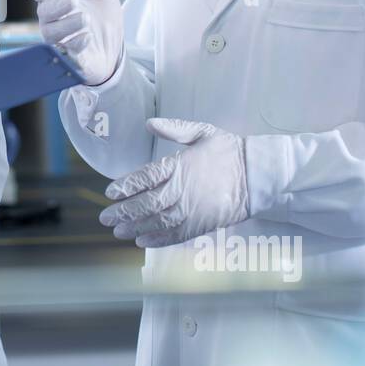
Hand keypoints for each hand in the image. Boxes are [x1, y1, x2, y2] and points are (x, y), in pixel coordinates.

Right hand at [13, 0, 122, 85]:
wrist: (115, 50)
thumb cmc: (103, 20)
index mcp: (58, 3)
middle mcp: (53, 23)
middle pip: (44, 13)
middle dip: (56, 6)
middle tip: (73, 0)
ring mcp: (60, 42)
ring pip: (51, 34)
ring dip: (67, 24)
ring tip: (85, 19)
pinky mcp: (70, 61)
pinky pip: (66, 54)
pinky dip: (75, 44)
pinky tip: (86, 37)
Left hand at [99, 118, 249, 246]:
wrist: (258, 175)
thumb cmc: (230, 151)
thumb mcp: (203, 132)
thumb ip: (175, 128)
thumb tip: (149, 123)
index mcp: (180, 166)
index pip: (145, 177)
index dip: (126, 186)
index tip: (110, 192)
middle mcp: (183, 190)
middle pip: (147, 203)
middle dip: (123, 211)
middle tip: (105, 218)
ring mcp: (192, 210)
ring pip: (158, 222)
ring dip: (135, 228)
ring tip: (118, 231)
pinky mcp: (202, 224)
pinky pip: (176, 235)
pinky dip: (158, 240)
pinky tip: (143, 242)